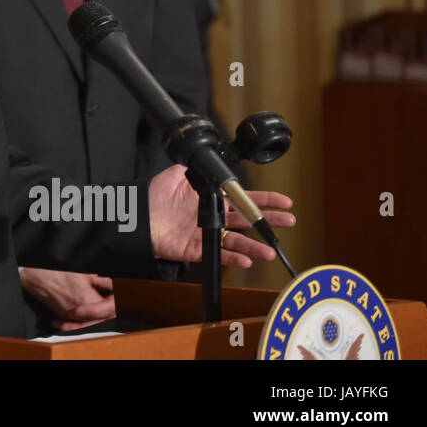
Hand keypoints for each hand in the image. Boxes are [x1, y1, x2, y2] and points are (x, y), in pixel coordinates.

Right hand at [19, 268, 114, 331]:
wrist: (34, 277)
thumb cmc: (55, 271)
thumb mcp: (84, 272)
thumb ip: (104, 281)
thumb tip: (117, 285)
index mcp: (86, 301)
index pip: (111, 308)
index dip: (119, 300)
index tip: (121, 292)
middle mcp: (79, 314)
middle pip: (104, 318)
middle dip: (112, 309)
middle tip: (116, 298)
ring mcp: (70, 317)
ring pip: (92, 322)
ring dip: (101, 315)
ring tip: (106, 305)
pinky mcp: (63, 316)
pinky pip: (79, 323)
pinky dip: (86, 319)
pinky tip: (89, 313)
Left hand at [148, 164, 295, 265]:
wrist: (137, 216)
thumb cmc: (153, 196)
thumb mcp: (177, 175)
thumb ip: (197, 171)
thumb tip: (212, 167)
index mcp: (211, 198)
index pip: (242, 198)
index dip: (264, 200)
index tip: (284, 202)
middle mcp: (213, 216)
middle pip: (246, 219)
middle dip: (269, 221)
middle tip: (288, 221)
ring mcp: (207, 233)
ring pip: (237, 241)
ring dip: (255, 246)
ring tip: (270, 250)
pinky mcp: (198, 249)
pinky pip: (219, 254)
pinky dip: (234, 258)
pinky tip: (247, 259)